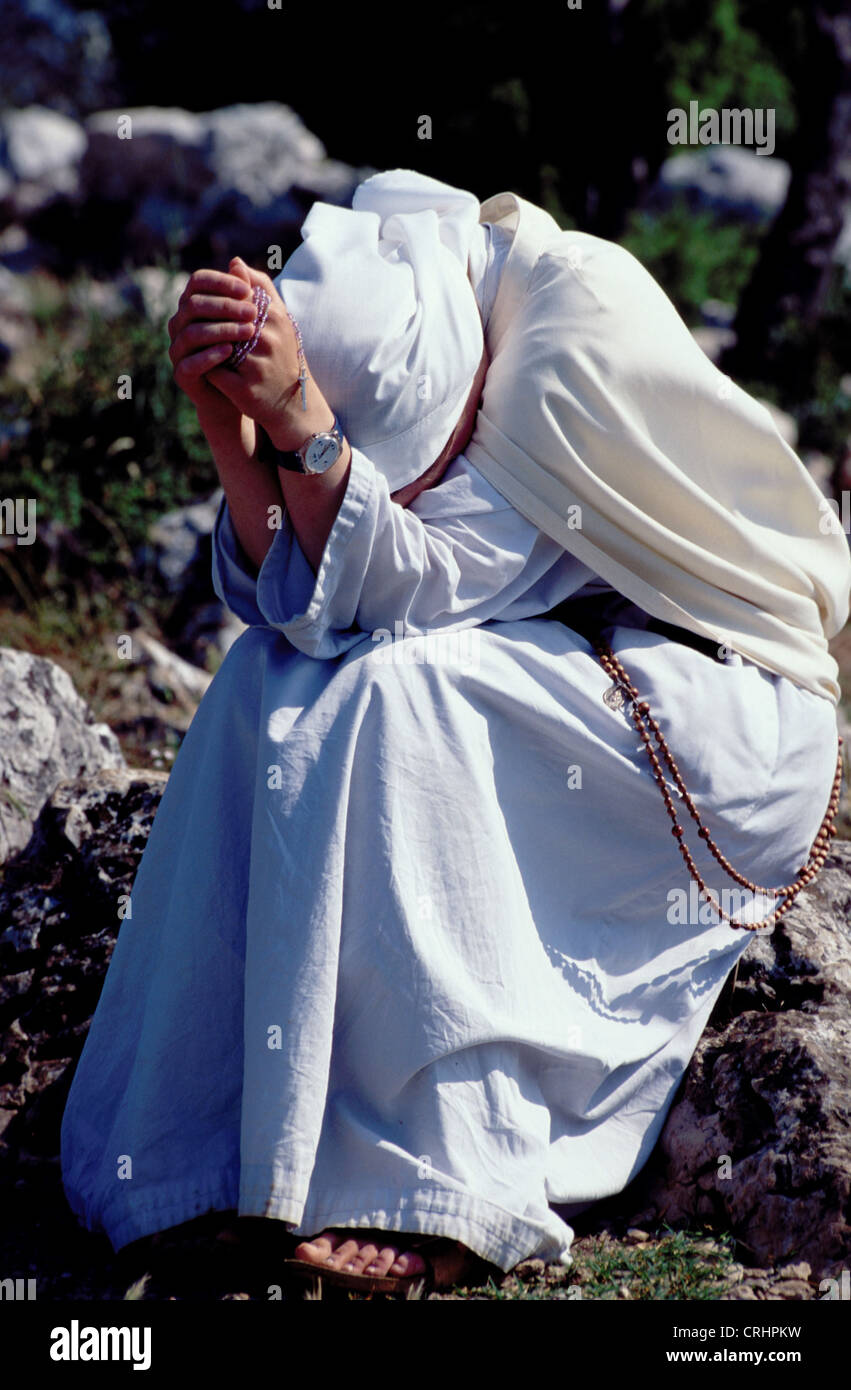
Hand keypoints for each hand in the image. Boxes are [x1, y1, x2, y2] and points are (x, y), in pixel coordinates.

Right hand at [168, 260, 258, 445]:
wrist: (238, 393)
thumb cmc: (244, 352)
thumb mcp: (249, 320)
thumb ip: (245, 293)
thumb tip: (238, 262)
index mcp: (193, 305)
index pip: (198, 281)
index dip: (221, 282)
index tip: (248, 290)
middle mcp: (180, 323)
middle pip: (194, 305)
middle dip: (225, 306)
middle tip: (253, 312)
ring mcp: (178, 349)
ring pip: (191, 333)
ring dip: (221, 330)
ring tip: (248, 332)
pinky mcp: (182, 374)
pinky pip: (189, 363)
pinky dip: (209, 355)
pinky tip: (229, 351)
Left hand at [206, 257, 331, 447]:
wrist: (292, 403)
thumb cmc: (282, 355)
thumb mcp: (278, 319)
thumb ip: (259, 287)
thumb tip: (234, 262)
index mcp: (275, 319)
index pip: (235, 298)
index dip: (218, 301)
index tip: (211, 305)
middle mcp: (268, 341)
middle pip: (222, 321)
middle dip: (208, 321)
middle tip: (198, 323)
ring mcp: (256, 367)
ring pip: (216, 346)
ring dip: (205, 344)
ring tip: (201, 343)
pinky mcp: (244, 390)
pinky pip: (213, 372)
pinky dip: (207, 367)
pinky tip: (206, 364)